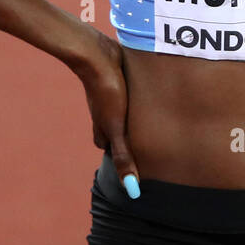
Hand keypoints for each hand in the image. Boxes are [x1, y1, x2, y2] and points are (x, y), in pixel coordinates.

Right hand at [73, 28, 141, 197]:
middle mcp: (103, 113)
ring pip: (119, 110)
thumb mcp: (118, 128)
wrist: (96, 55)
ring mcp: (108, 95)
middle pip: (113, 129)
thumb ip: (124, 157)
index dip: (120, 156)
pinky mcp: (116, 77)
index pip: (109, 147)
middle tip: (143, 142)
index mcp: (102, 127)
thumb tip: (131, 190)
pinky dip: (133, 95)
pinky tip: (146, 92)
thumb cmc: (107, 91)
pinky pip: (124, 91)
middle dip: (125, 136)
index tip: (133, 163)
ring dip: (131, 115)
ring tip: (148, 120)